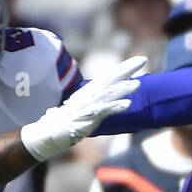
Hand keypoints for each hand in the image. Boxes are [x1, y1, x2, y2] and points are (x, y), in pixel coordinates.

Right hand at [20, 56, 143, 161]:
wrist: (48, 132)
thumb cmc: (65, 121)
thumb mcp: (83, 108)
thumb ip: (95, 102)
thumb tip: (107, 97)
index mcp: (90, 91)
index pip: (110, 75)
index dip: (124, 67)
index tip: (139, 59)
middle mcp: (90, 95)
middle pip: (111, 79)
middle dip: (127, 69)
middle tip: (143, 59)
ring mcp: (89, 106)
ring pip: (109, 94)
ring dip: (123, 88)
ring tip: (137, 84)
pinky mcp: (87, 118)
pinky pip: (104, 111)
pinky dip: (115, 107)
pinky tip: (127, 104)